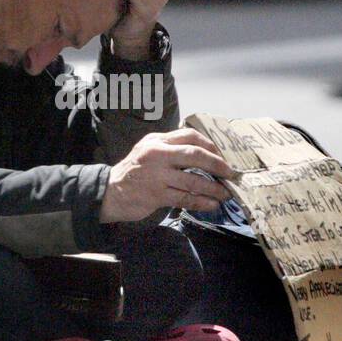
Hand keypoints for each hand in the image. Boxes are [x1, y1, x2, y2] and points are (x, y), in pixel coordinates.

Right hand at [99, 128, 234, 223]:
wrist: (110, 192)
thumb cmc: (134, 171)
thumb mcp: (148, 150)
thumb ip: (170, 147)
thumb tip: (203, 151)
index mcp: (157, 141)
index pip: (189, 135)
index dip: (210, 145)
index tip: (222, 156)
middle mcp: (158, 155)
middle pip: (195, 155)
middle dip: (218, 164)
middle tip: (231, 173)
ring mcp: (157, 176)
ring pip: (193, 180)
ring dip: (214, 188)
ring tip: (226, 193)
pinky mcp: (156, 195)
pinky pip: (185, 198)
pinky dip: (202, 202)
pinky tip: (212, 205)